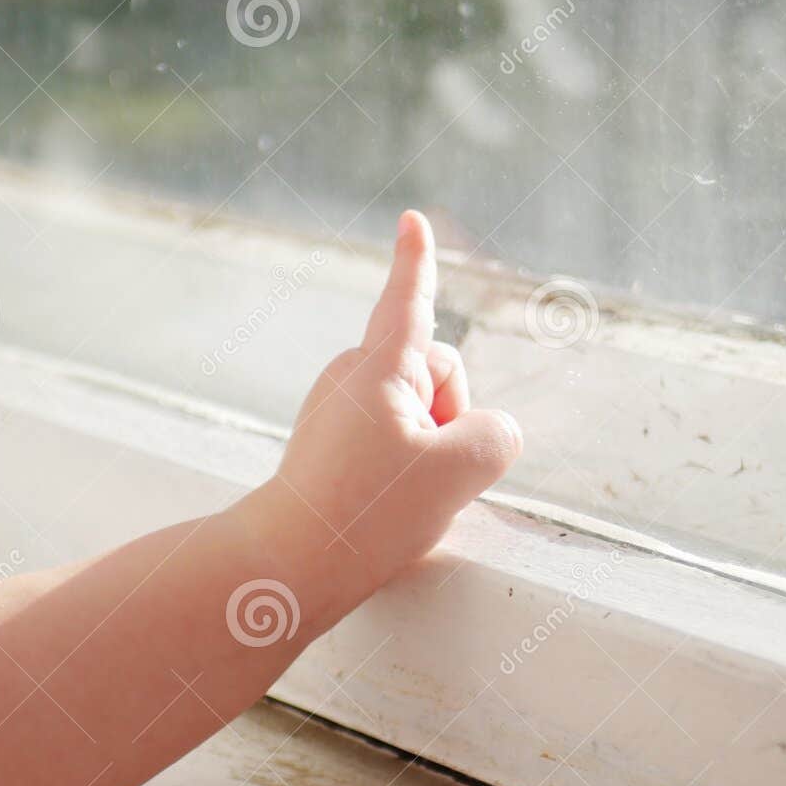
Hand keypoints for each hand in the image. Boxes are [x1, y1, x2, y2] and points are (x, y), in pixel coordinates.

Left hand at [262, 211, 521, 614]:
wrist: (288, 565)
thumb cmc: (365, 515)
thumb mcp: (461, 473)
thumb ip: (497, 436)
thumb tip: (488, 435)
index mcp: (378, 367)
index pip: (408, 300)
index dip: (418, 261)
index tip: (412, 220)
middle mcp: (351, 377)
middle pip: (437, 372)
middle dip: (453, 416)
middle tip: (426, 473)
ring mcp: (338, 412)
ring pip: (420, 412)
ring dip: (432, 448)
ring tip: (400, 498)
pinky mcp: (332, 446)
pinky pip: (395, 441)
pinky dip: (407, 469)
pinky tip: (386, 509)